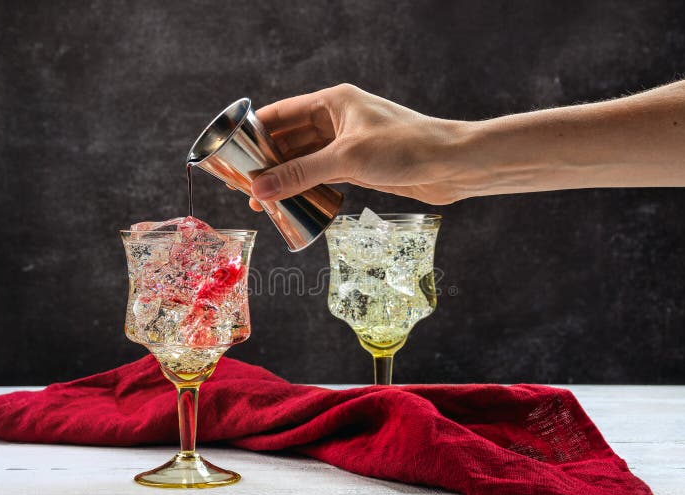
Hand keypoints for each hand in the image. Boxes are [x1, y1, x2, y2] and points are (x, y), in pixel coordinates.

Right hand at [249, 84, 478, 209]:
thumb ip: (301, 174)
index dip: (254, 133)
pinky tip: (291, 202)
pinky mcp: (359, 166)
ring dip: (285, 178)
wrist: (453, 165)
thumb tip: (259, 190)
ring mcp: (348, 144)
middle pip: (290, 139)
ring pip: (305, 160)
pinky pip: (322, 175)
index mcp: (332, 102)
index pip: (280, 114)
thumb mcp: (346, 159)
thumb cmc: (406, 148)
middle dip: (267, 162)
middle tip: (244, 186)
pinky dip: (306, 187)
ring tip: (262, 200)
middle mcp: (337, 120)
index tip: (232, 154)